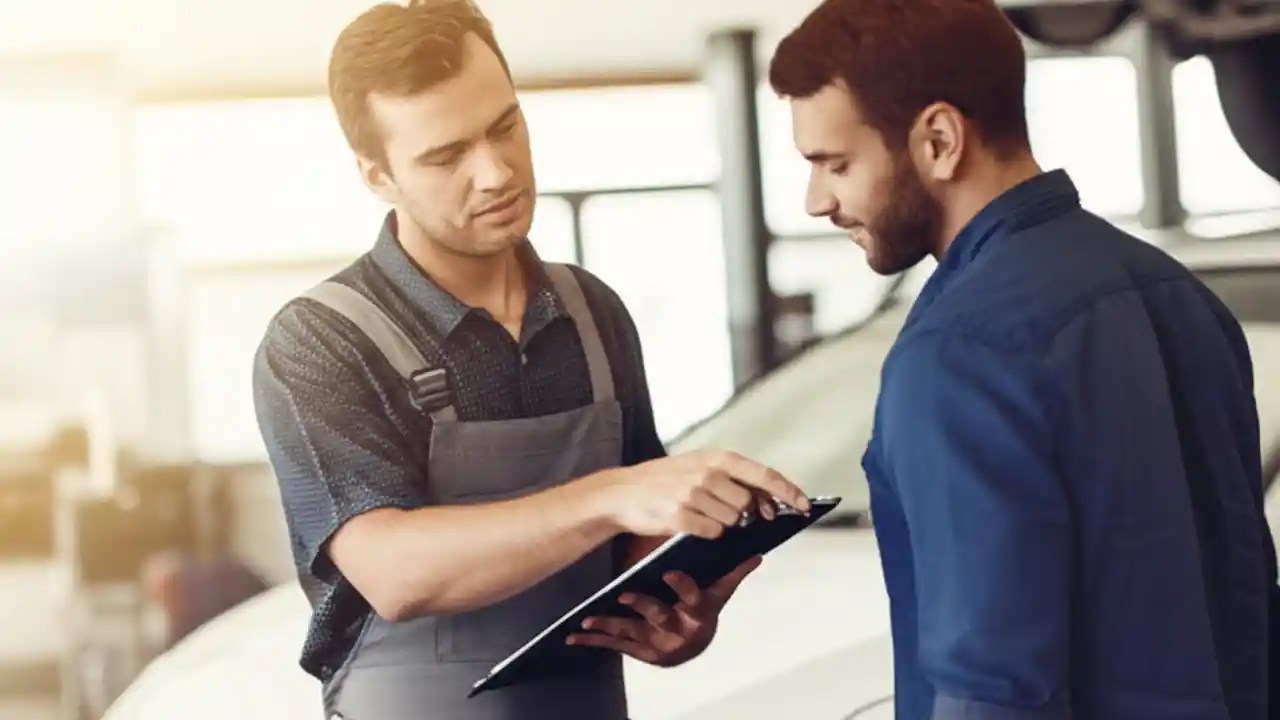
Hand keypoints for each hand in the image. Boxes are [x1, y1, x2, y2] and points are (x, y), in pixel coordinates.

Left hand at [565, 555, 763, 666]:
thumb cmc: (703, 613)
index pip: (692, 597)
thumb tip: (756, 554)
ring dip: (609, 626)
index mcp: (697, 613)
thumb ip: (732, 574)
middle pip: (659, 617)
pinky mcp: (639, 650)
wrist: (694, 646)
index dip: (681, 586)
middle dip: (643, 606)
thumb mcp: (719, 595)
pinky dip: (594, 640)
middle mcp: (677, 630)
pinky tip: (574, 636)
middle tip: (626, 594)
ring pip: (632, 632)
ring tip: (589, 620)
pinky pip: (615, 645)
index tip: (670, 572)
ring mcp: (656, 642)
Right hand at [594, 451, 808, 539]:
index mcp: (715, 458)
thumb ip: (732, 481)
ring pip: (732, 522)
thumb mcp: (697, 468)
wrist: (621, 494)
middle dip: (745, 515)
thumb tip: (768, 504)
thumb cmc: (664, 482)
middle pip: (749, 505)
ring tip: (699, 514)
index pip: (762, 474)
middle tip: (727, 515)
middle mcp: (706, 473)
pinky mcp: (679, 516)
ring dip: (722, 525)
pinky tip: (688, 524)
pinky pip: (711, 533)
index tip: (805, 505)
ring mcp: (692, 494)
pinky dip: (706, 533)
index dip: (787, 490)